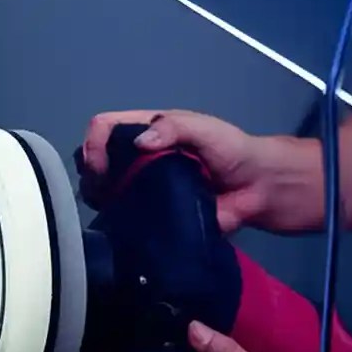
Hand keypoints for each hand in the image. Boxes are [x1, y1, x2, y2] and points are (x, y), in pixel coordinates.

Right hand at [79, 110, 320, 232]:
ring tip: (109, 206)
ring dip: (100, 196)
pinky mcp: (154, 216)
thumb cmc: (233, 151)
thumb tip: (139, 144)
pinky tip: (121, 224)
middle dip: (92, 171)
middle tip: (103, 188)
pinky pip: (127, 218)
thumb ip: (173, 128)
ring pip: (104, 189)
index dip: (96, 143)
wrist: (260, 189)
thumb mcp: (203, 129)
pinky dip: (117, 220)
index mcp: (149, 131)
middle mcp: (140, 158)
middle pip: (97, 158)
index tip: (102, 165)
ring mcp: (144, 188)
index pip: (105, 127)